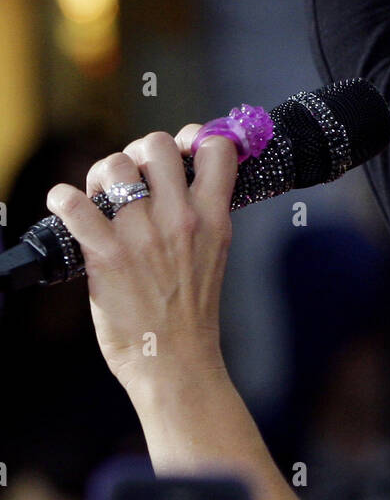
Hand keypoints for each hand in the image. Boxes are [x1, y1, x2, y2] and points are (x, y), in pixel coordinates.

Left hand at [46, 128, 237, 390]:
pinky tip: (65, 204)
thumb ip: (202, 214)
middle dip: (139, 154)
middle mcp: (180, 219)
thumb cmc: (193, 313)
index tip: (184, 148)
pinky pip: (75, 206)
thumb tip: (179, 181)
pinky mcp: (106, 256)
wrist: (175, 362)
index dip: (197, 137)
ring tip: (100, 194)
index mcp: (213, 217)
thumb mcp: (215, 253)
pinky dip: (63, 199)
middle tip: (133, 176)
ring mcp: (142, 236)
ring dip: (103, 174)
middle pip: (156, 145)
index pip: (216, 149)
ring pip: (115, 166)